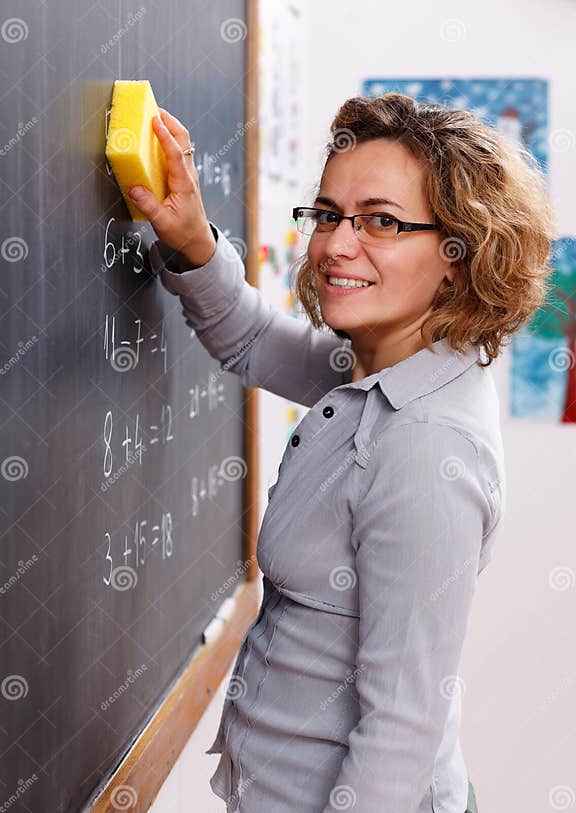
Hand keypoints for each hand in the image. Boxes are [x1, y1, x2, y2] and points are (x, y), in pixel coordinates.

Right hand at [128, 107, 216, 265]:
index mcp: (184, 184)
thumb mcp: (163, 223)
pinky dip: (169, 139)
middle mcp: (188, 175)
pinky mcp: (184, 176)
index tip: (154, 120)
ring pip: (183, 143)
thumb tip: (134, 188)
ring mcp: (188, 174)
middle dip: (169, 121)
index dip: (164, 135)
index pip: (175, 153)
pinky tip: (157, 138)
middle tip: (153, 108)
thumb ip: (149, 206)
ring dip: (170, 127)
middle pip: (183, 139)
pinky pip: (178, 151)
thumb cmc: (182, 232)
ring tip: (154, 116)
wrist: (197, 240)